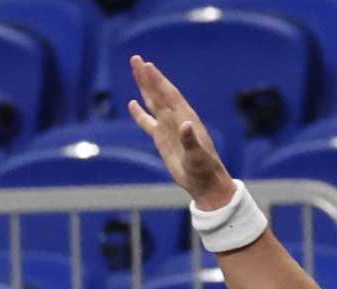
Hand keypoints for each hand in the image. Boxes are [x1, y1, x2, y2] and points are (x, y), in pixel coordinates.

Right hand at [125, 54, 234, 208]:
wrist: (204, 182)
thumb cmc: (204, 169)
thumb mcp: (198, 156)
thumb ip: (191, 140)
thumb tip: (185, 124)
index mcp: (185, 118)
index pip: (168, 94)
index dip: (157, 80)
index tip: (147, 66)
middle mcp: (176, 119)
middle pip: (158, 93)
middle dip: (147, 77)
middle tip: (136, 59)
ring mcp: (168, 128)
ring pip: (153, 103)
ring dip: (144, 87)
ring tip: (136, 70)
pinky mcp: (162, 139)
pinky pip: (148, 123)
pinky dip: (140, 114)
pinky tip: (132, 104)